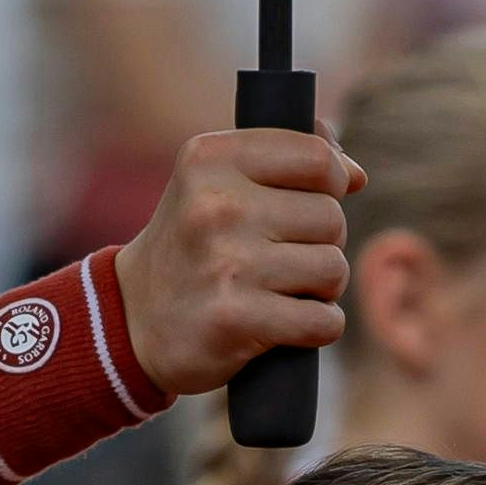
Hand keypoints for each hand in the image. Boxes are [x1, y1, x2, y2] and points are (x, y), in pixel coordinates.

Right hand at [111, 127, 362, 395]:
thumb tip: (353, 172)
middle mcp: (215, 205)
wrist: (133, 318)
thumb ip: (283, 157)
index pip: (317, 157)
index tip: (314, 201)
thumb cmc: (194, 245)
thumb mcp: (215, 181)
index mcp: (210, 158)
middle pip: (331, 218)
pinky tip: (285, 324)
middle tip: (282, 258)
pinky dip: (317, 327)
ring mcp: (225, 263)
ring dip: (321, 288)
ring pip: (332, 269)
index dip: (332, 184)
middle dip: (321, 243)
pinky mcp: (234, 318)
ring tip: (281, 289)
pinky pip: (323, 320)